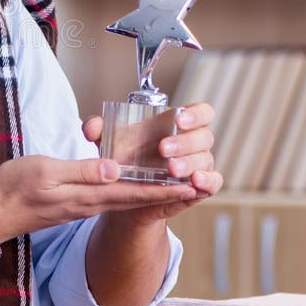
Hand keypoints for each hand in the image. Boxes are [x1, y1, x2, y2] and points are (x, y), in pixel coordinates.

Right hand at [0, 153, 199, 243]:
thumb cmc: (15, 188)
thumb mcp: (46, 171)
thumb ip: (82, 170)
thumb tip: (115, 168)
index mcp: (86, 195)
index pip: (134, 193)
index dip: (164, 190)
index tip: (192, 186)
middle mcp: (89, 204)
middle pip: (135, 198)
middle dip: (166, 192)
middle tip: (196, 186)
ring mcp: (81, 206)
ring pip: (124, 198)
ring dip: (151, 192)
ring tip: (174, 184)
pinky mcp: (73, 204)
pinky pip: (109, 198)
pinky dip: (130, 192)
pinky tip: (133, 185)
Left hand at [83, 101, 221, 224]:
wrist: (127, 192)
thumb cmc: (124, 159)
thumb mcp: (110, 142)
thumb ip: (99, 129)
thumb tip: (92, 126)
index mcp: (177, 125)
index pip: (202, 112)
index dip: (195, 114)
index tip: (178, 119)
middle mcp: (193, 143)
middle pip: (205, 136)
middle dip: (185, 142)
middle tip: (163, 149)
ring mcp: (199, 164)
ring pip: (206, 159)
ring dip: (189, 163)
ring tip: (171, 168)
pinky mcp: (201, 186)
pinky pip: (213, 182)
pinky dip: (206, 181)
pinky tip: (192, 182)